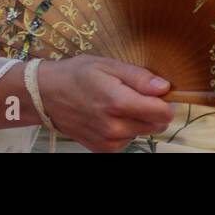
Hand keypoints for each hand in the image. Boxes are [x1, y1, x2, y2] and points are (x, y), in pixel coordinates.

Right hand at [35, 55, 175, 152]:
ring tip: (119, 104)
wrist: (46, 95)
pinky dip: (127, 129)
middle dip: (155, 110)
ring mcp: (108, 141)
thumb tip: (165, 87)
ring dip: (140, 120)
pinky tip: (112, 116)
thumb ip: (140, 78)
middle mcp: (114, 127)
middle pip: (157, 125)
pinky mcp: (102, 149)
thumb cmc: (78, 75)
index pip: (163, 113)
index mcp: (119, 103)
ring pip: (143, 133)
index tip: (160, 92)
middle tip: (138, 95)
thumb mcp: (110, 65)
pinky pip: (128, 140)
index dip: (167, 102)